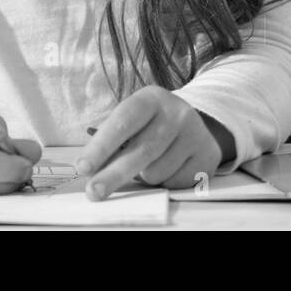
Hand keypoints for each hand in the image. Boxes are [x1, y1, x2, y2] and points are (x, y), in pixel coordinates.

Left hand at [76, 87, 229, 198]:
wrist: (193, 126)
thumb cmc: (150, 126)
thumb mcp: (132, 122)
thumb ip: (113, 143)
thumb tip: (92, 172)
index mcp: (151, 99)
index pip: (123, 122)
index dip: (102, 146)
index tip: (83, 167)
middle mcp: (177, 112)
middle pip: (141, 151)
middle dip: (114, 174)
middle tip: (94, 191)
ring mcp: (195, 133)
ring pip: (157, 172)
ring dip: (144, 178)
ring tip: (149, 164)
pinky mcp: (208, 155)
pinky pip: (174, 183)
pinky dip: (164, 183)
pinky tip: (169, 168)